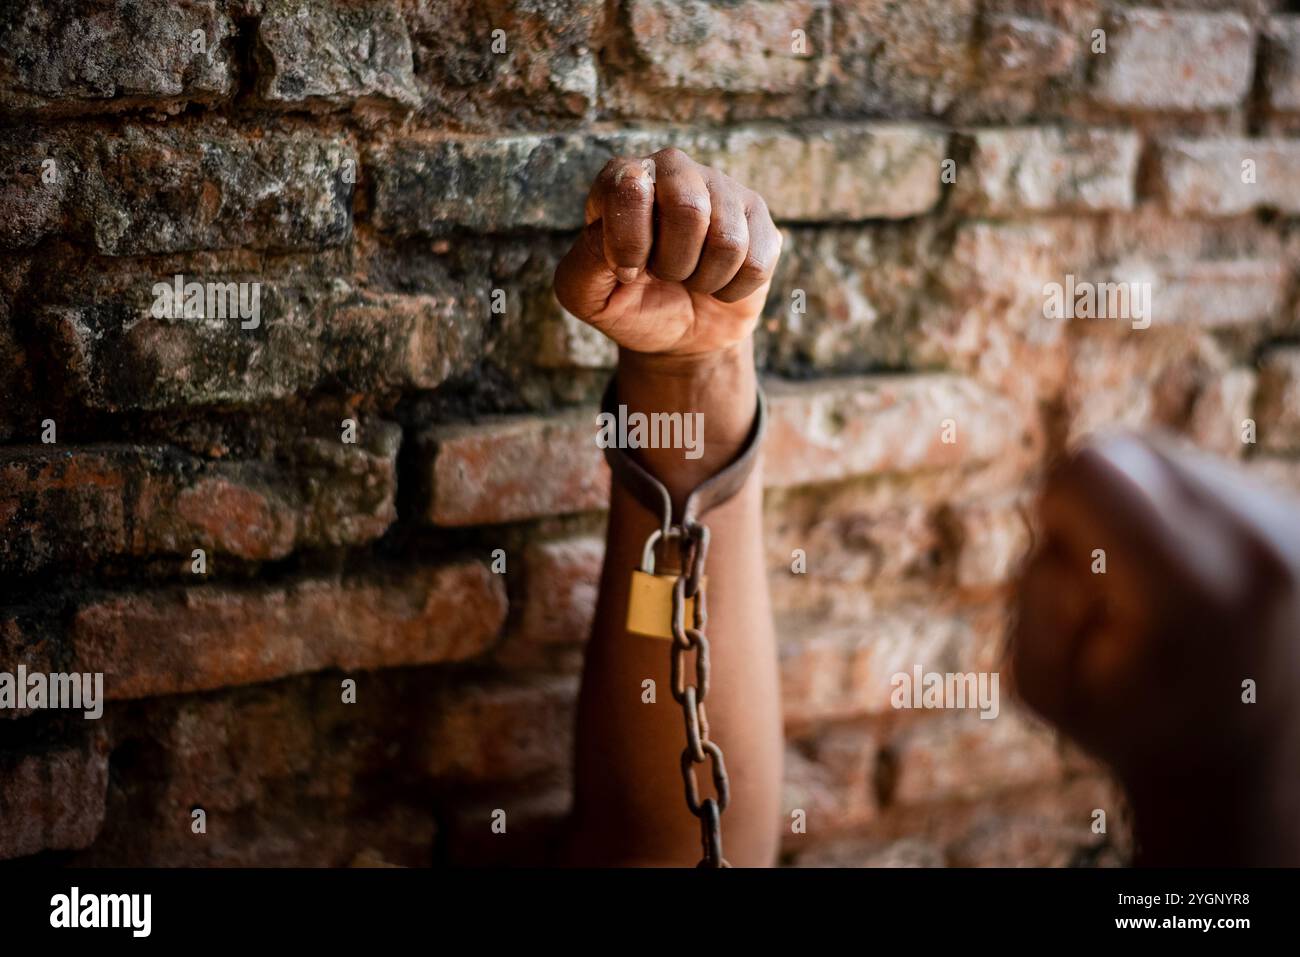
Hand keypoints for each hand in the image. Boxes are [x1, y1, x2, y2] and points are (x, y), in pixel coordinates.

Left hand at [553, 148, 781, 357]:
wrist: (679, 333)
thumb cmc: (629, 304)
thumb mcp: (586, 294)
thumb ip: (584, 261)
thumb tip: (616, 237)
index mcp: (623, 177)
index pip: (630, 186)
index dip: (630, 243)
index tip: (627, 271)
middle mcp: (673, 168)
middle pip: (689, 208)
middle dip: (674, 263)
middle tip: (664, 274)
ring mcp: (721, 187)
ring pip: (727, 240)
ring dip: (704, 280)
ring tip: (690, 277)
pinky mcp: (757, 216)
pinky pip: (756, 261)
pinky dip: (733, 289)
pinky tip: (720, 280)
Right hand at [1010, 435, 1299, 861]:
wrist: (1253, 764)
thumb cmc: (1129, 726)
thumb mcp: (1044, 685)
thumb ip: (1039, 593)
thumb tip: (1078, 529)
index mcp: (1190, 591)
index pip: (1089, 466)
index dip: (1056, 514)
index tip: (1078, 578)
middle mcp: (1262, 545)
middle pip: (1128, 447)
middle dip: (1096, 506)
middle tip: (1115, 585)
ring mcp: (1295, 528)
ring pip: (1168, 458)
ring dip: (1141, 511)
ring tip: (1162, 589)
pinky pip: (1208, 476)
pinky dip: (1183, 517)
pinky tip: (1200, 583)